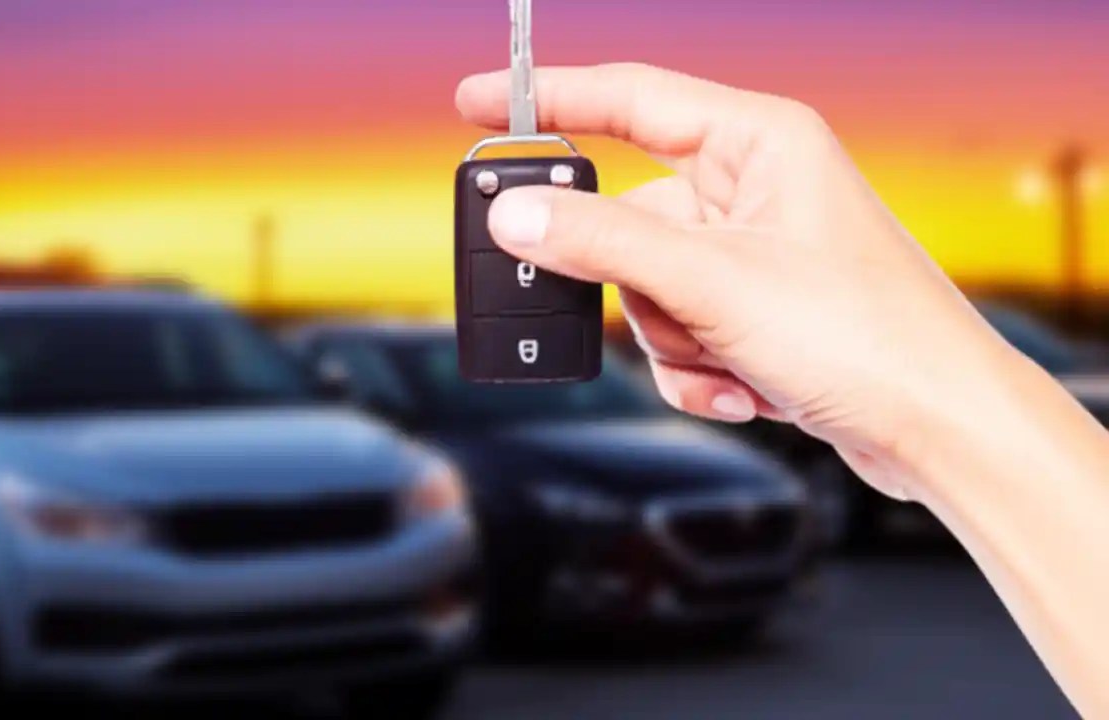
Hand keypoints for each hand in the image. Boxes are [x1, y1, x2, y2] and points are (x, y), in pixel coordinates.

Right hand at [456, 63, 1019, 498]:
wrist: (939, 428)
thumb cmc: (868, 336)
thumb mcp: (714, 282)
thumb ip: (603, 243)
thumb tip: (516, 214)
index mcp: (758, 141)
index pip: (628, 97)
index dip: (546, 97)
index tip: (477, 104)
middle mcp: (753, 188)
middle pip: (627, 218)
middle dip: (637, 286)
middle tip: (663, 308)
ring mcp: (751, 253)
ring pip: (644, 286)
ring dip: (674, 339)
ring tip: (735, 359)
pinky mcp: (752, 309)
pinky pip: (677, 329)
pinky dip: (696, 368)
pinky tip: (747, 388)